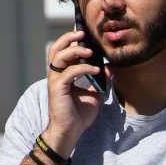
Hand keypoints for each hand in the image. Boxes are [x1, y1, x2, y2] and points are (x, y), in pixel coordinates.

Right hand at [42, 28, 102, 153]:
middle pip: (56, 49)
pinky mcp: (57, 88)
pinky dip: (83, 68)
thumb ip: (101, 82)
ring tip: (90, 51)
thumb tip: (110, 69)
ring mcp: (55, 81)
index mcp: (63, 75)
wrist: (71, 132)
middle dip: (68, 38)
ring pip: (59, 56)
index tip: (83, 33)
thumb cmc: (79, 115)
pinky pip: (69, 72)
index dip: (71, 41)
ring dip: (75, 50)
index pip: (64, 52)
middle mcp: (56, 75)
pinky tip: (95, 70)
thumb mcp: (95, 95)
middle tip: (82, 33)